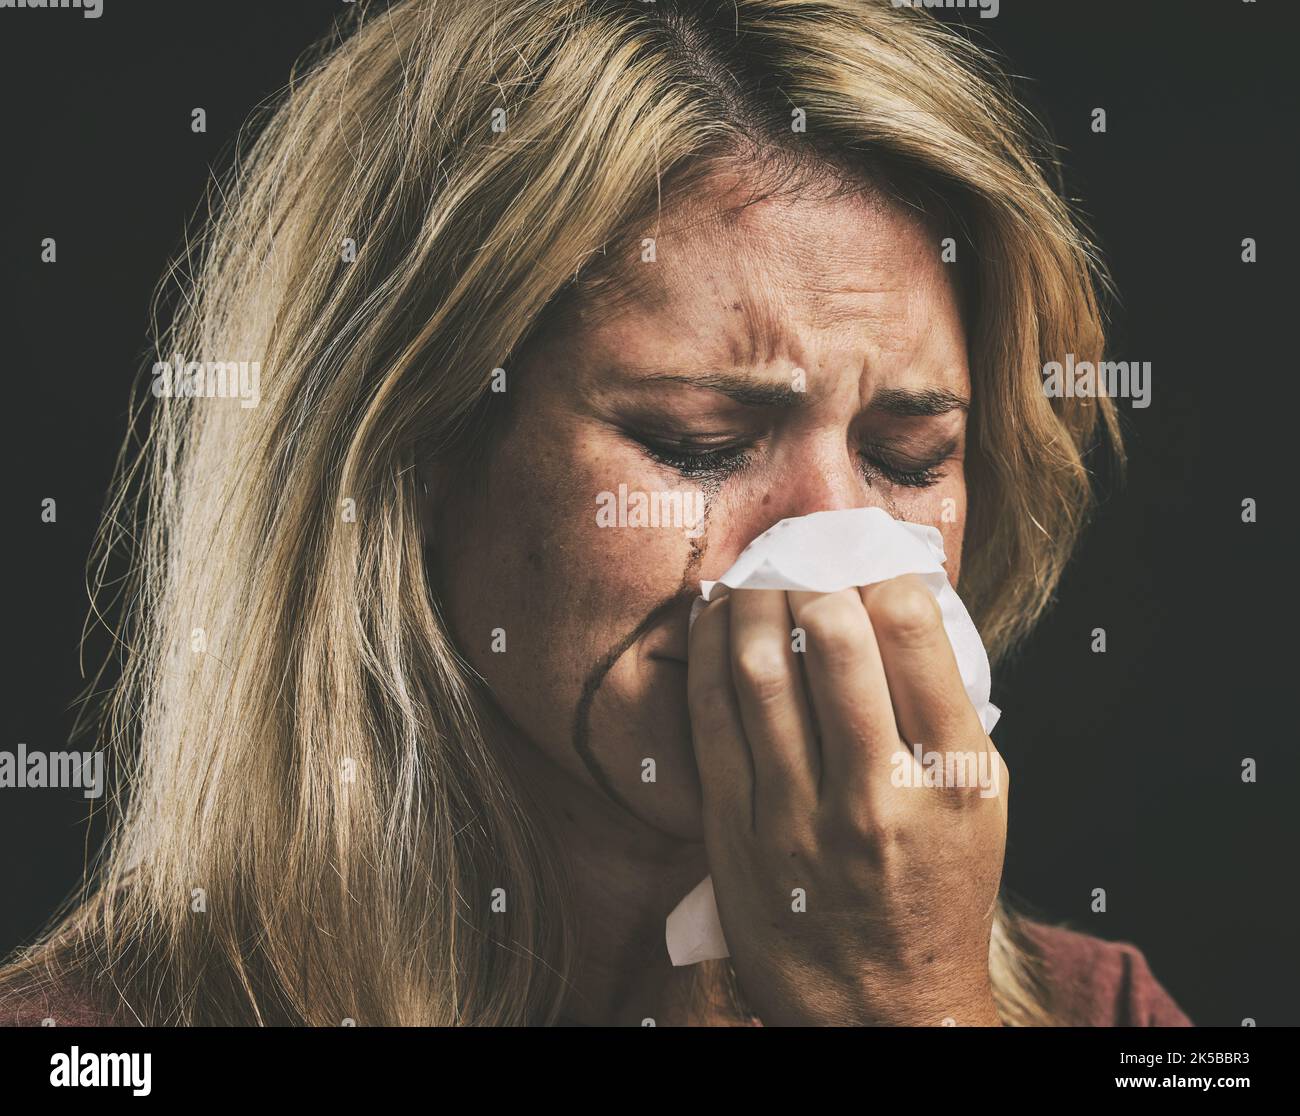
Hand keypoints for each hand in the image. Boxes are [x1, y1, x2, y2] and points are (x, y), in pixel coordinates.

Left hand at [686, 576, 1007, 1025]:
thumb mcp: (979, 802)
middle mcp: (880, 792)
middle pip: (830, 633)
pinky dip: (709, 651)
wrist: (883, 1009)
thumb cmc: (935, 889)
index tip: (862, 559)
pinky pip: (710, 715)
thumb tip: (889, 600)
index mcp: (957, 774)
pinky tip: (716, 622)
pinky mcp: (737, 833)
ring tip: (756, 578)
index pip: (912, 628)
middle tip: (799, 554)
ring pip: (760, 666)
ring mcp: (801, 816)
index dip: (878, 571)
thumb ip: (944, 707)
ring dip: (752, 599)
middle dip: (807, 571)